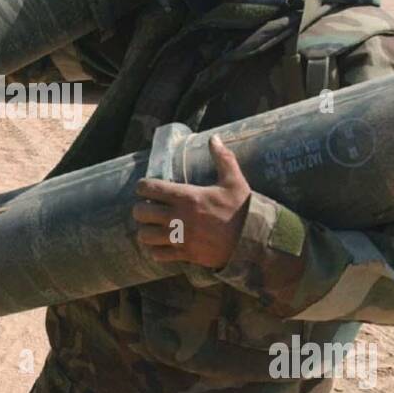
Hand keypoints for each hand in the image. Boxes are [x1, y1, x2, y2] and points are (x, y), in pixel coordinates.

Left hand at [133, 135, 251, 268]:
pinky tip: (160, 244)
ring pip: (145, 235)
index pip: (150, 188)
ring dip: (145, 230)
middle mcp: (179, 217)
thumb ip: (222, 158)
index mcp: (188, 197)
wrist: (253, 240)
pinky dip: (154, 250)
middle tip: (148, 208)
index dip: (142, 187)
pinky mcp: (185, 254)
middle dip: (140, 209)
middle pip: (141, 212)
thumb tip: (214, 137)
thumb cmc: (242, 209)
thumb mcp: (234, 181)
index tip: (145, 188)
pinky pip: (158, 254)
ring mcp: (180, 237)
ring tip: (151, 227)